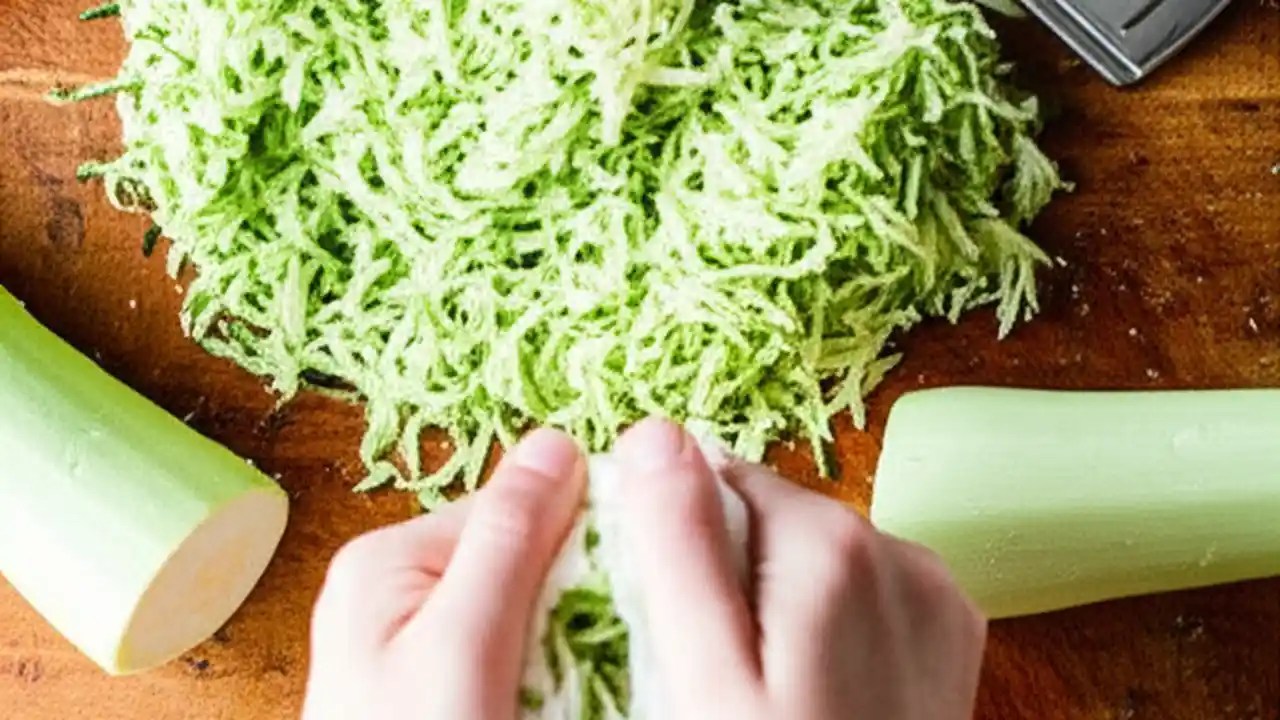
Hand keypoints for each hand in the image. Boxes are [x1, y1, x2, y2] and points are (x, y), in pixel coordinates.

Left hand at [302, 429, 585, 719]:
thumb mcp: (464, 642)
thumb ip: (508, 539)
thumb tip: (556, 441)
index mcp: (383, 556)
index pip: (507, 509)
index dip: (568, 539)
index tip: (614, 584)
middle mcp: (384, 583)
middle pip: (510, 554)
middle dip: (558, 592)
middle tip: (585, 642)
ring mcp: (399, 637)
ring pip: (511, 605)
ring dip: (549, 633)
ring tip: (559, 677)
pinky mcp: (419, 680)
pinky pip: (496, 648)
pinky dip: (529, 665)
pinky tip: (537, 693)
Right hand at [612, 418, 986, 719]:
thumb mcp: (705, 674)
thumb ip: (677, 545)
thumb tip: (653, 434)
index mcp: (831, 541)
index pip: (719, 477)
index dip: (675, 536)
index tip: (667, 611)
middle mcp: (898, 548)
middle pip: (769, 516)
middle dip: (727, 570)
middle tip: (711, 664)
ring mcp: (932, 591)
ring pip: (812, 555)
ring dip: (774, 598)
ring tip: (764, 687)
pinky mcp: (947, 630)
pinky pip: (861, 592)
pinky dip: (826, 621)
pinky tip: (813, 687)